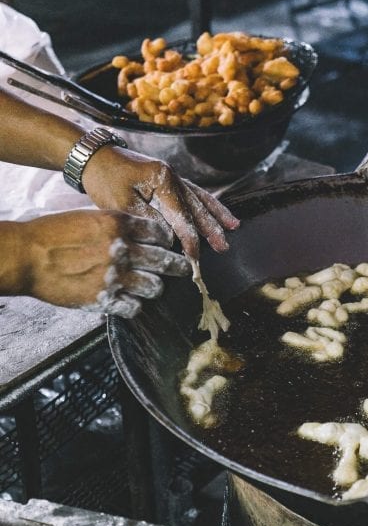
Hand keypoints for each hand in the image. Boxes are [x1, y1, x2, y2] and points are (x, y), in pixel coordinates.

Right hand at [17, 209, 189, 316]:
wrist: (26, 256)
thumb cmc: (52, 233)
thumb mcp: (89, 218)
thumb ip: (117, 226)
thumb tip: (140, 235)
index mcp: (118, 224)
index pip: (160, 233)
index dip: (168, 241)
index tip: (170, 246)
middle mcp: (122, 249)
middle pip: (167, 260)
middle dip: (179, 266)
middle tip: (184, 270)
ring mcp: (114, 276)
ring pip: (155, 287)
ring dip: (155, 287)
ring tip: (151, 286)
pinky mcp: (104, 299)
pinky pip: (135, 308)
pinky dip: (134, 305)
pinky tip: (129, 301)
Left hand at [82, 145, 239, 257]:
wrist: (94, 157)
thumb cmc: (104, 179)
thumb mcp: (121, 203)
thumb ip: (148, 220)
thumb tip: (169, 237)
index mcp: (163, 179)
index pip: (182, 216)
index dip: (189, 239)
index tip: (194, 258)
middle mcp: (173, 176)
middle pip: (197, 207)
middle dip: (211, 229)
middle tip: (223, 247)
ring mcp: (173, 176)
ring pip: (200, 199)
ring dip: (216, 215)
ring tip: (233, 227)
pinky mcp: (169, 179)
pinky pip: (194, 193)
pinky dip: (207, 204)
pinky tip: (218, 213)